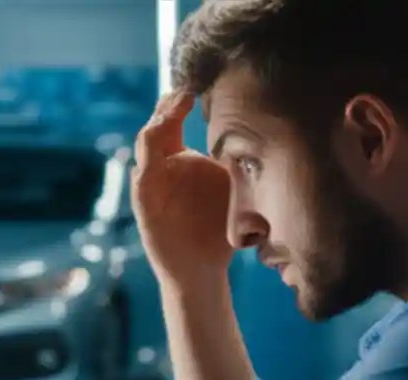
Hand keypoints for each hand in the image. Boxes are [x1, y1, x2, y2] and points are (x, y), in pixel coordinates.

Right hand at [131, 92, 233, 288]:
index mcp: (181, 156)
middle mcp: (163, 165)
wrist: (204, 269)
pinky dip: (147, 167)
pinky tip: (157, 156)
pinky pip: (142, 180)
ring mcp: (151, 183)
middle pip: (157, 125)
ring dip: (155, 128)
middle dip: (167, 106)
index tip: (197, 82)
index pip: (173, 118)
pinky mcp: (145, 205)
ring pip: (146, 147)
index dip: (180, 99)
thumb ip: (235, 161)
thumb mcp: (232, 187)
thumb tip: (265, 126)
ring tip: (168, 113)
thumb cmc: (219, 228)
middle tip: (184, 91)